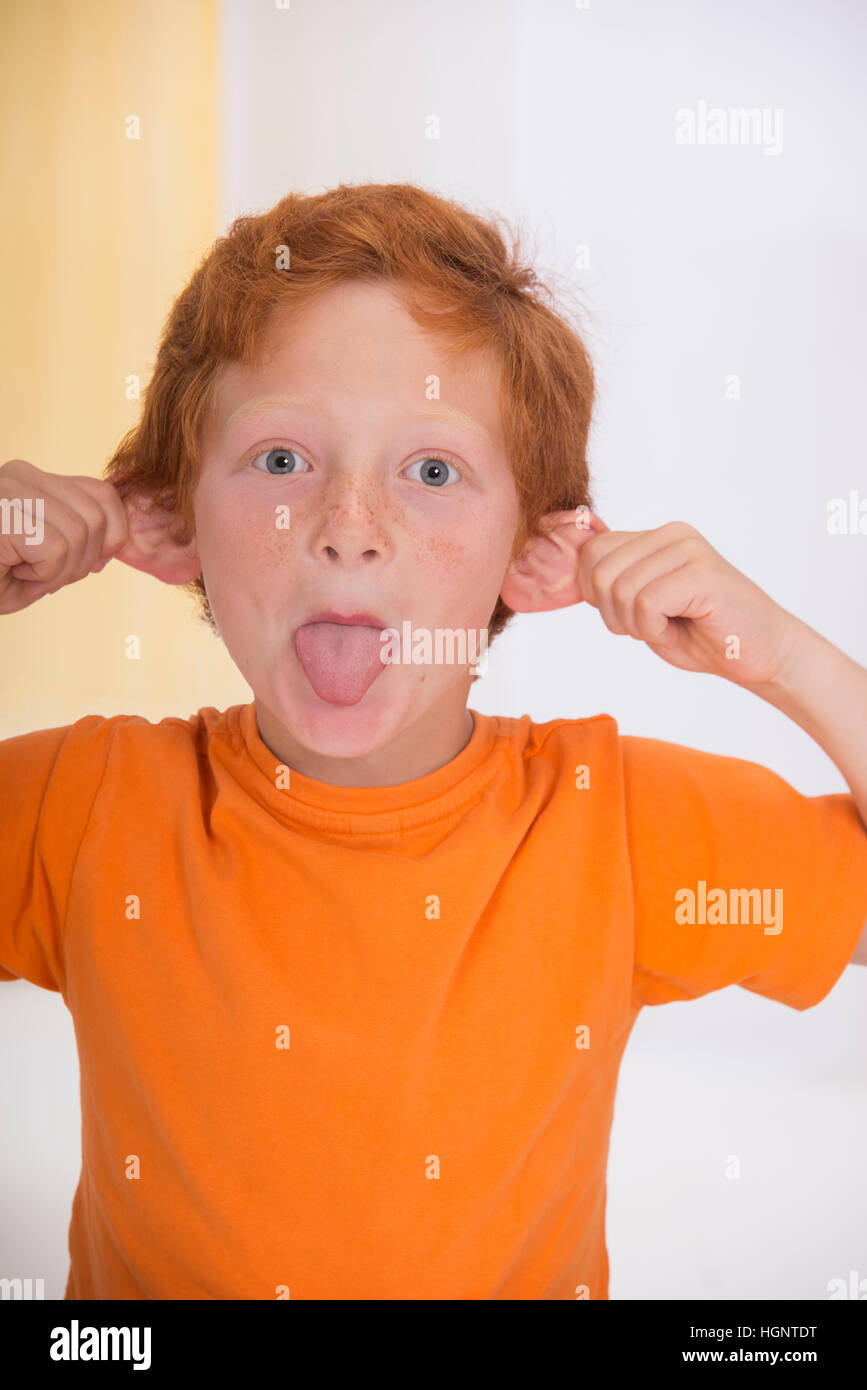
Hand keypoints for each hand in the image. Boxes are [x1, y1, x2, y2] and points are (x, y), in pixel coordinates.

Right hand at [0, 459, 128, 613]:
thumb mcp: (41, 557)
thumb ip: (79, 542)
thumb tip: (115, 544)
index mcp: (33, 479)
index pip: (104, 494)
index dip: (113, 535)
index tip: (90, 564)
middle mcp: (21, 474)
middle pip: (97, 517)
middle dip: (83, 561)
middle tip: (43, 574)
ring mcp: (10, 488)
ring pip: (80, 534)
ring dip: (57, 571)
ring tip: (21, 571)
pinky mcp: (4, 511)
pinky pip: (56, 549)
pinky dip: (41, 574)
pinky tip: (11, 571)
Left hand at [500, 510, 797, 688]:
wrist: (761, 656)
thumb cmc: (702, 635)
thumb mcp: (643, 608)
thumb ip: (613, 585)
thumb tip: (566, 568)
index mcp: (655, 537)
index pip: (592, 552)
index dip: (595, 594)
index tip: (628, 616)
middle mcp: (671, 534)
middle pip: (598, 570)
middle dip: (612, 613)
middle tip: (648, 628)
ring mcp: (688, 549)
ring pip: (620, 588)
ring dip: (636, 625)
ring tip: (667, 629)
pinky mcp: (701, 572)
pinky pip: (646, 602)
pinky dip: (654, 629)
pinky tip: (680, 631)